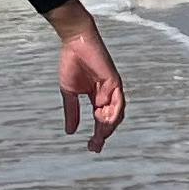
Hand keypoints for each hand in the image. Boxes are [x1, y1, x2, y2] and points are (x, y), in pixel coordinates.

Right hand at [48, 3, 124, 151]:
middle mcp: (107, 95)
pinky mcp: (115, 81)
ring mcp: (112, 88)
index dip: (97, 135)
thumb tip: (70, 131)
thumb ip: (72, 111)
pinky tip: (105, 121)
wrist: (75, 43)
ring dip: (109, 126)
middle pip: (110, 120)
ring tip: (99, 136)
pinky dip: (114, 112)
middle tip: (94, 147)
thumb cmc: (72, 63)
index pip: (101, 120)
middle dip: (103, 135)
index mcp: (97, 98)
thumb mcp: (69, 93)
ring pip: (117, 113)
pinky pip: (119, 101)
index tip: (91, 147)